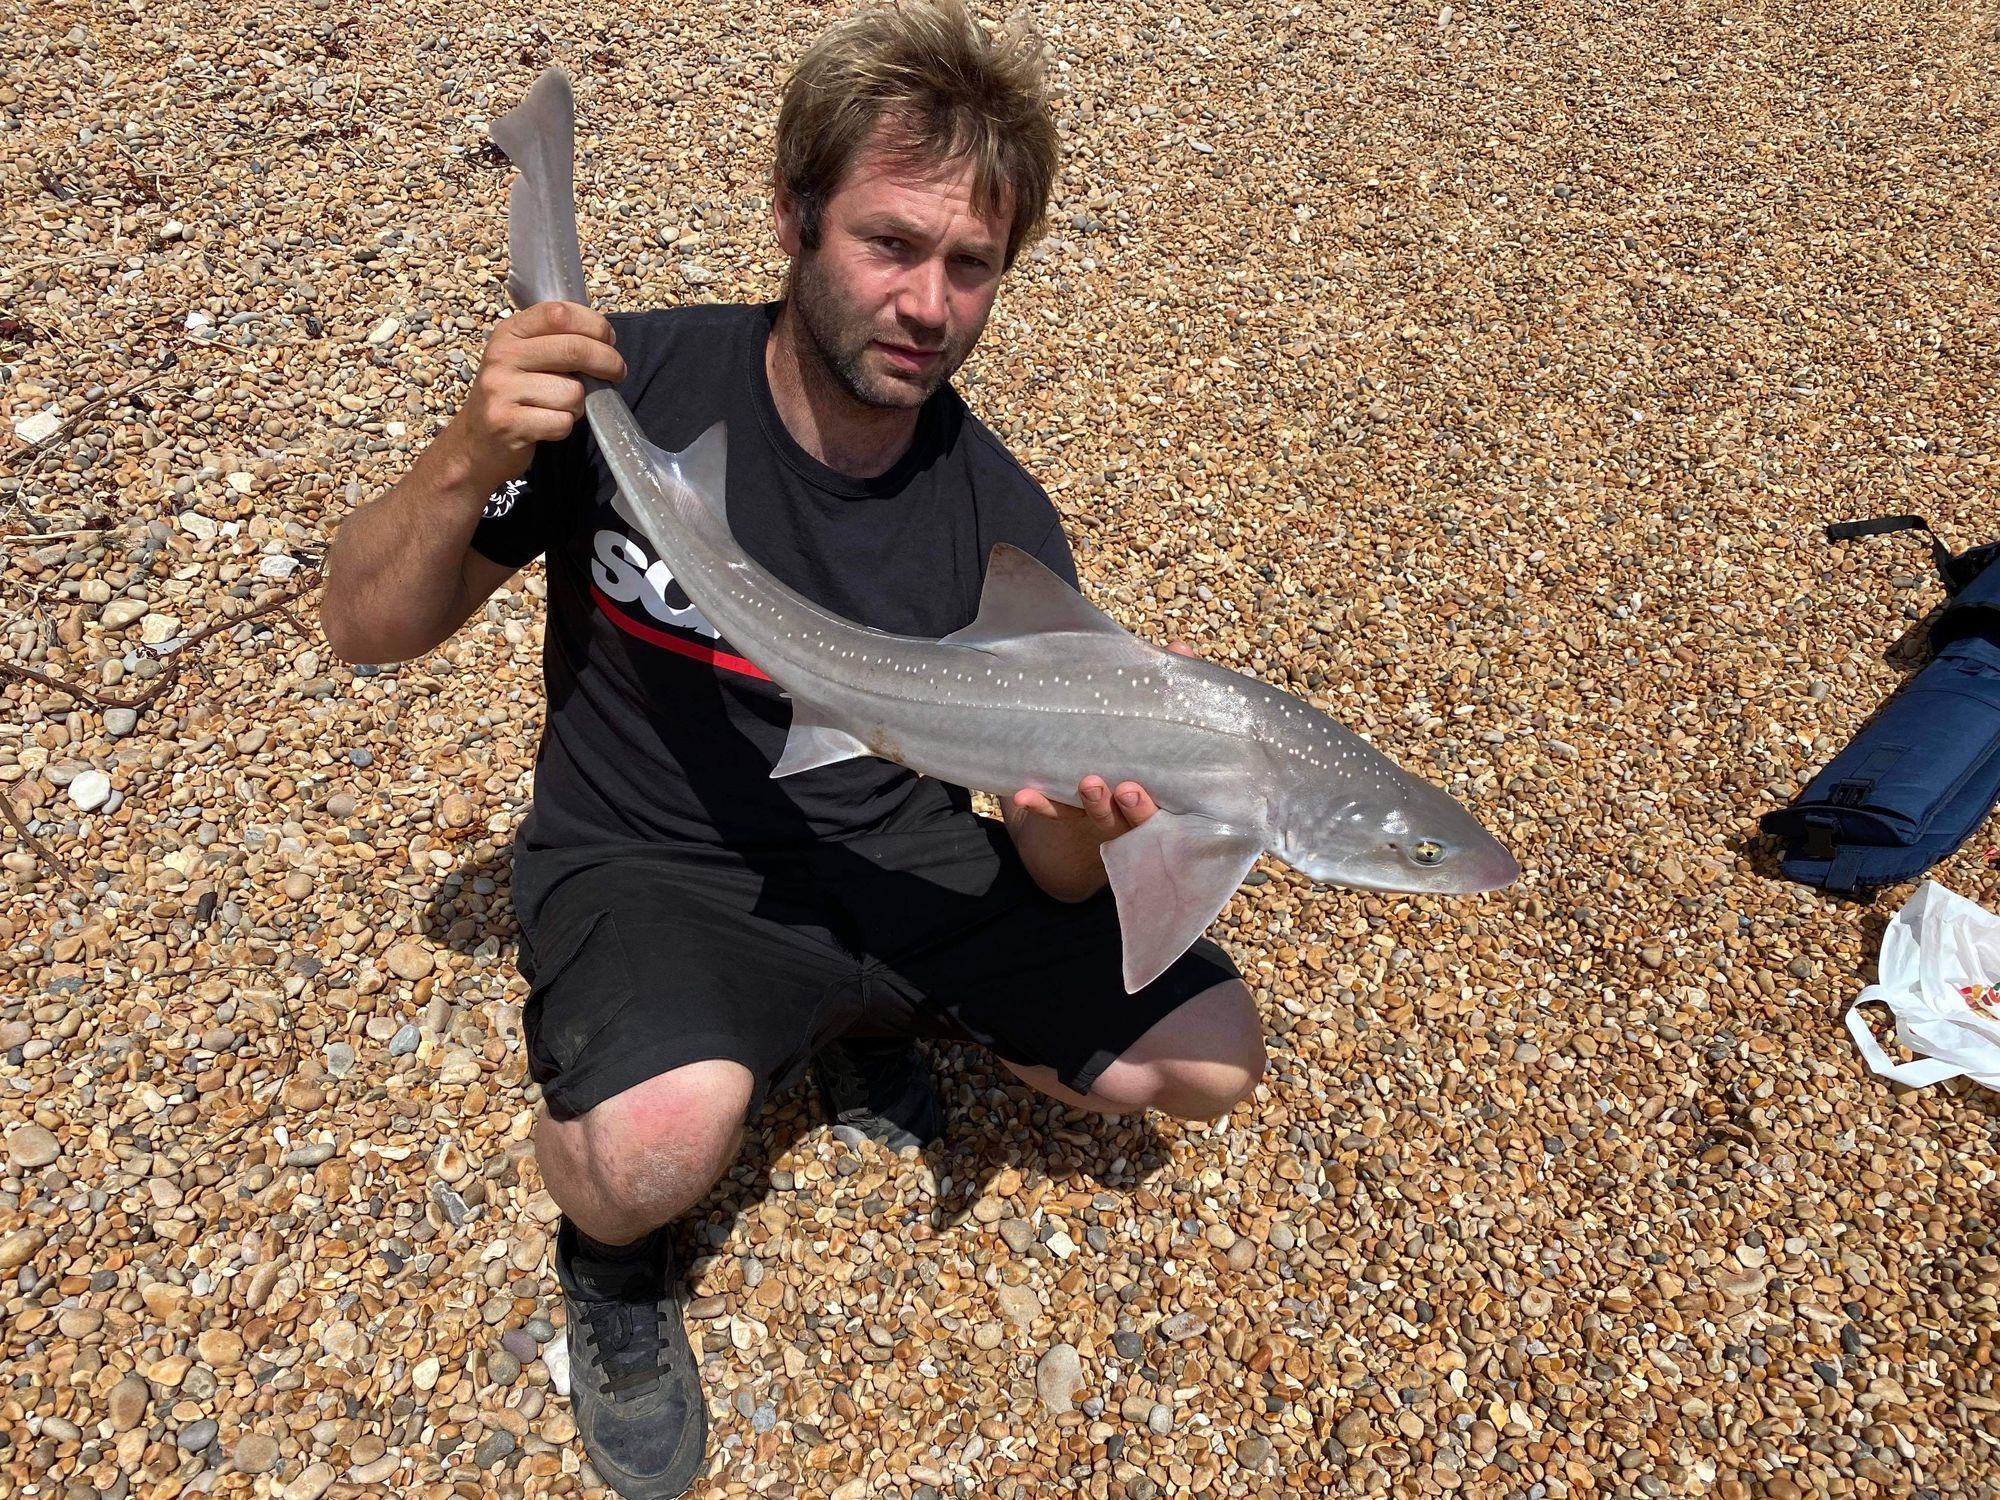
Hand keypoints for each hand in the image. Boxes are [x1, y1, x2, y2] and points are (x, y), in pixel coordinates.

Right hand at [446, 300, 627, 489]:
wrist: (475, 442)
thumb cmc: (513, 396)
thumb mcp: (524, 357)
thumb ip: (555, 341)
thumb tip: (605, 339)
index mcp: (509, 332)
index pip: (560, 313)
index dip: (595, 325)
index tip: (609, 341)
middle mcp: (502, 355)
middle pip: (574, 349)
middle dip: (608, 362)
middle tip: (617, 373)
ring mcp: (501, 389)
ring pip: (572, 391)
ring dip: (578, 404)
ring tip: (561, 407)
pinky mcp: (507, 423)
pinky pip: (562, 421)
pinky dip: (564, 426)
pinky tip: (549, 425)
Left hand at [1005, 641, 1195, 840]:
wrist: (1096, 752)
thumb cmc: (1137, 732)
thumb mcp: (1153, 709)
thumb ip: (1168, 685)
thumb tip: (1180, 647)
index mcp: (1159, 789)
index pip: (1162, 806)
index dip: (1150, 805)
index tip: (1136, 789)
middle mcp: (1130, 807)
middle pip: (1133, 817)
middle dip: (1131, 809)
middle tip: (1125, 790)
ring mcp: (1099, 807)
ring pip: (1099, 815)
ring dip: (1094, 803)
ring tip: (1088, 783)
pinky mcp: (1068, 806)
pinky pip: (1056, 809)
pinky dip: (1041, 805)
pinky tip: (1024, 795)